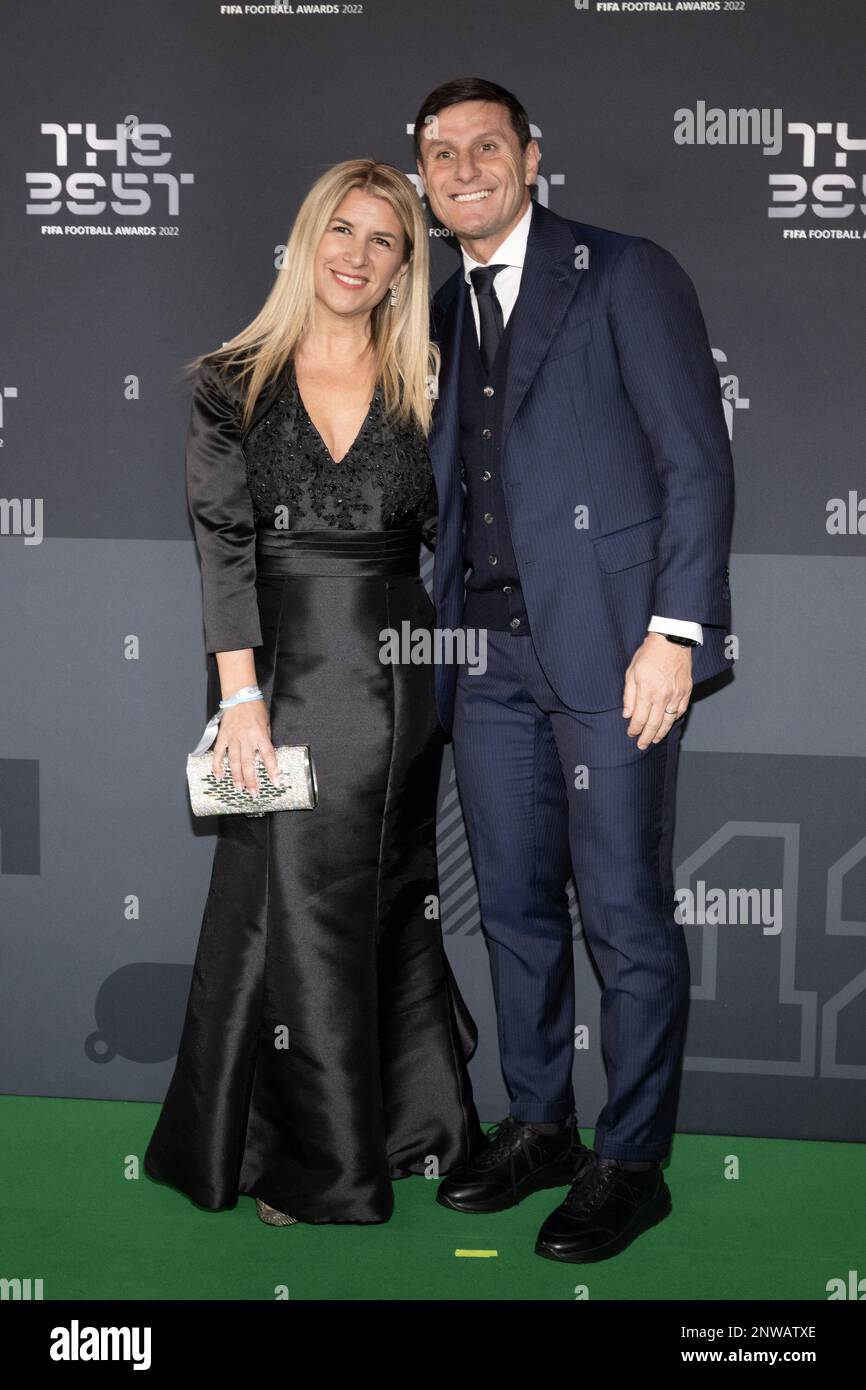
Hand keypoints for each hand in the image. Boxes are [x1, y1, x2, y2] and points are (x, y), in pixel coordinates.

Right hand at [212, 699, 280, 796]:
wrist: (240, 696)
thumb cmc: (255, 708)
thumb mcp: (267, 723)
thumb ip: (265, 739)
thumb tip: (265, 755)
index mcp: (260, 734)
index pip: (268, 755)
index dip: (272, 770)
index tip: (276, 781)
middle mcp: (247, 738)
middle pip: (249, 763)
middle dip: (252, 780)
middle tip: (253, 793)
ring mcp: (233, 738)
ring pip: (234, 761)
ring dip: (236, 777)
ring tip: (239, 788)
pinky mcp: (223, 737)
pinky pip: (218, 753)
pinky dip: (217, 765)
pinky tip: (219, 776)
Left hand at [622, 633, 691, 749]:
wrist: (672, 640)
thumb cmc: (649, 653)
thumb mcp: (632, 672)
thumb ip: (629, 695)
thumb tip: (627, 714)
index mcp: (647, 691)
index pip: (640, 719)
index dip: (635, 730)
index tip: (631, 734)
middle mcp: (663, 696)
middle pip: (654, 724)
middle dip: (647, 737)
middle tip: (642, 745)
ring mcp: (676, 694)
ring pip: (669, 720)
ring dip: (661, 732)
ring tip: (655, 740)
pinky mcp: (686, 690)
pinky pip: (680, 710)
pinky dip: (674, 719)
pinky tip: (668, 723)